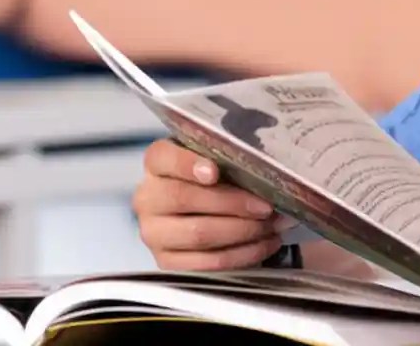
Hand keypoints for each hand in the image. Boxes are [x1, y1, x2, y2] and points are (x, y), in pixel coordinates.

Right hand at [133, 139, 284, 269]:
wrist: (194, 215)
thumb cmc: (212, 182)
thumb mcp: (215, 162)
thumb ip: (229, 162)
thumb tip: (268, 178)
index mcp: (156, 163)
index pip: (164, 158)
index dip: (188, 164)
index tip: (214, 172)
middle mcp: (147, 198)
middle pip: (185, 199)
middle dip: (233, 204)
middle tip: (266, 207)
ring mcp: (153, 233)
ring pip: (199, 233)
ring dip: (243, 231)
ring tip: (272, 226)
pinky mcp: (166, 262)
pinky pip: (207, 262)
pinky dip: (242, 254)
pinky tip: (264, 244)